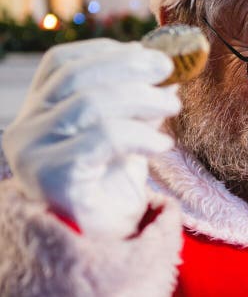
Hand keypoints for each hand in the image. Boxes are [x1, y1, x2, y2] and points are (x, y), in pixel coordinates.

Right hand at [2, 39, 179, 237]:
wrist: (102, 246)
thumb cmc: (110, 190)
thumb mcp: (126, 137)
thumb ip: (137, 106)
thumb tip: (169, 72)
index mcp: (37, 113)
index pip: (61, 64)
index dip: (107, 51)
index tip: (148, 52)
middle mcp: (25, 129)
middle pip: (77, 77)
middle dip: (130, 68)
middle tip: (169, 70)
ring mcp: (33, 153)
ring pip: (91, 103)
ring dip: (142, 98)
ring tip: (173, 105)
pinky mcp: (53, 177)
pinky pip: (104, 138)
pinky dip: (141, 135)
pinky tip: (162, 144)